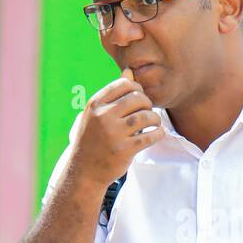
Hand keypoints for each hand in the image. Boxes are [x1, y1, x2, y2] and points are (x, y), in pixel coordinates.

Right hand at [69, 68, 165, 188]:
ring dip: (155, 118)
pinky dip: (158, 133)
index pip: (124, 84)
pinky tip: (158, 133)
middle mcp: (103, 117)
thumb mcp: (95, 114)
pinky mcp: (125, 150)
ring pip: (145, 116)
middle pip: (137, 98)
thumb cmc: (92, 139)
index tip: (139, 99)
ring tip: (154, 122)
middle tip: (147, 112)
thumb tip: (129, 71)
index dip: (137, 89)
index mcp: (95, 105)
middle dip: (147, 103)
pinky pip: (150, 136)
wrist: (83, 171)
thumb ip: (112, 94)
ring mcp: (114, 134)